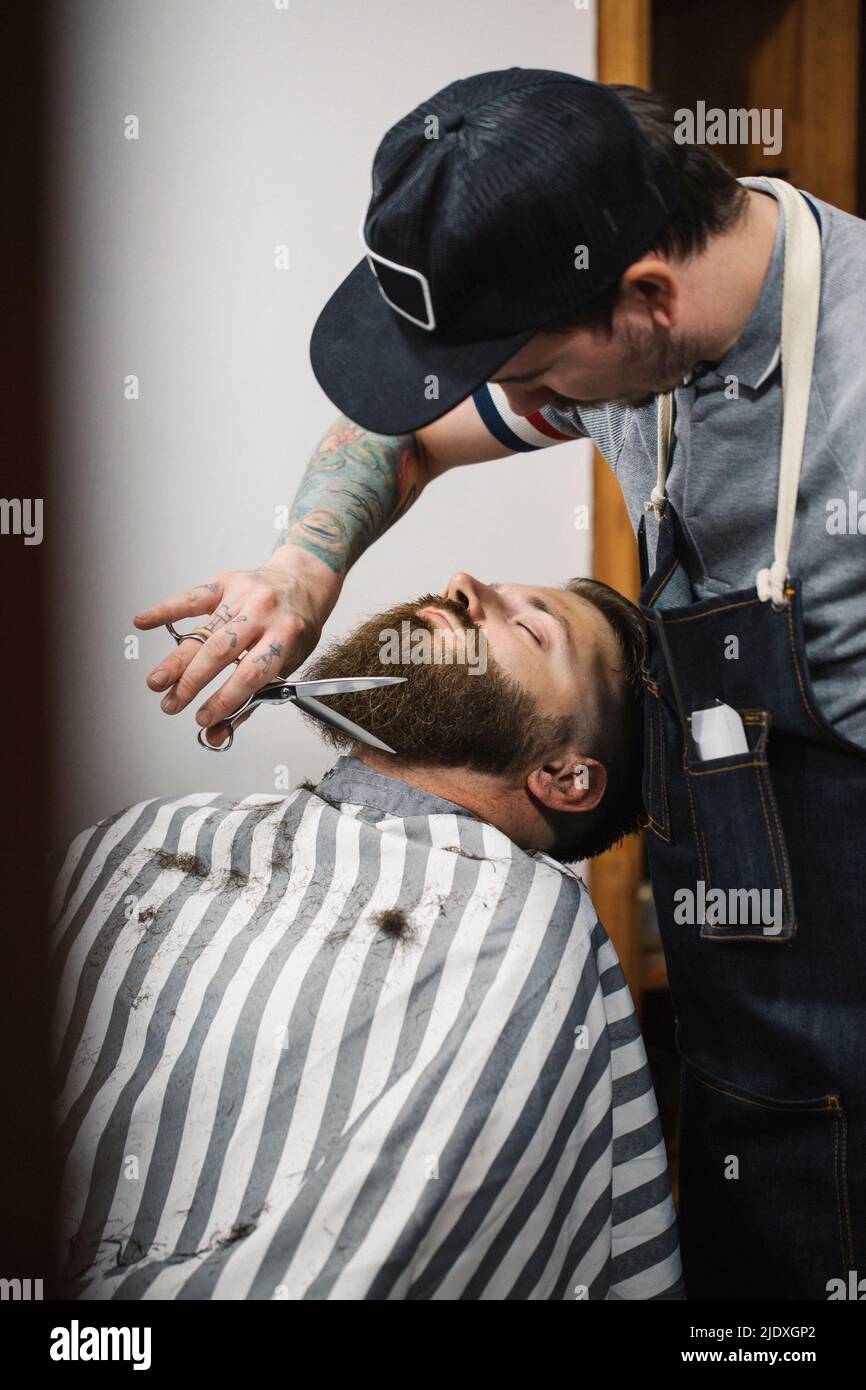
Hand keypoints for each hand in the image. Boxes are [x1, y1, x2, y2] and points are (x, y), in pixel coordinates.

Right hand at [133, 554, 336, 747]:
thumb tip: (217, 733)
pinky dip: (165, 611)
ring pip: (203, 631)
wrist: (304, 580)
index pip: (251, 673)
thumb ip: (252, 699)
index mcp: (286, 635)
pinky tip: (144, 622)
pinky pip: (191, 598)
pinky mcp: (224, 583)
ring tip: (158, 683)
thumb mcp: (288, 664)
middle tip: (171, 705)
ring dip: (176, 660)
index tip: (204, 718)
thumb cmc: (295, 627)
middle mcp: (263, 613)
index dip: (225, 699)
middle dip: (192, 682)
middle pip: (221, 651)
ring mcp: (242, 595)